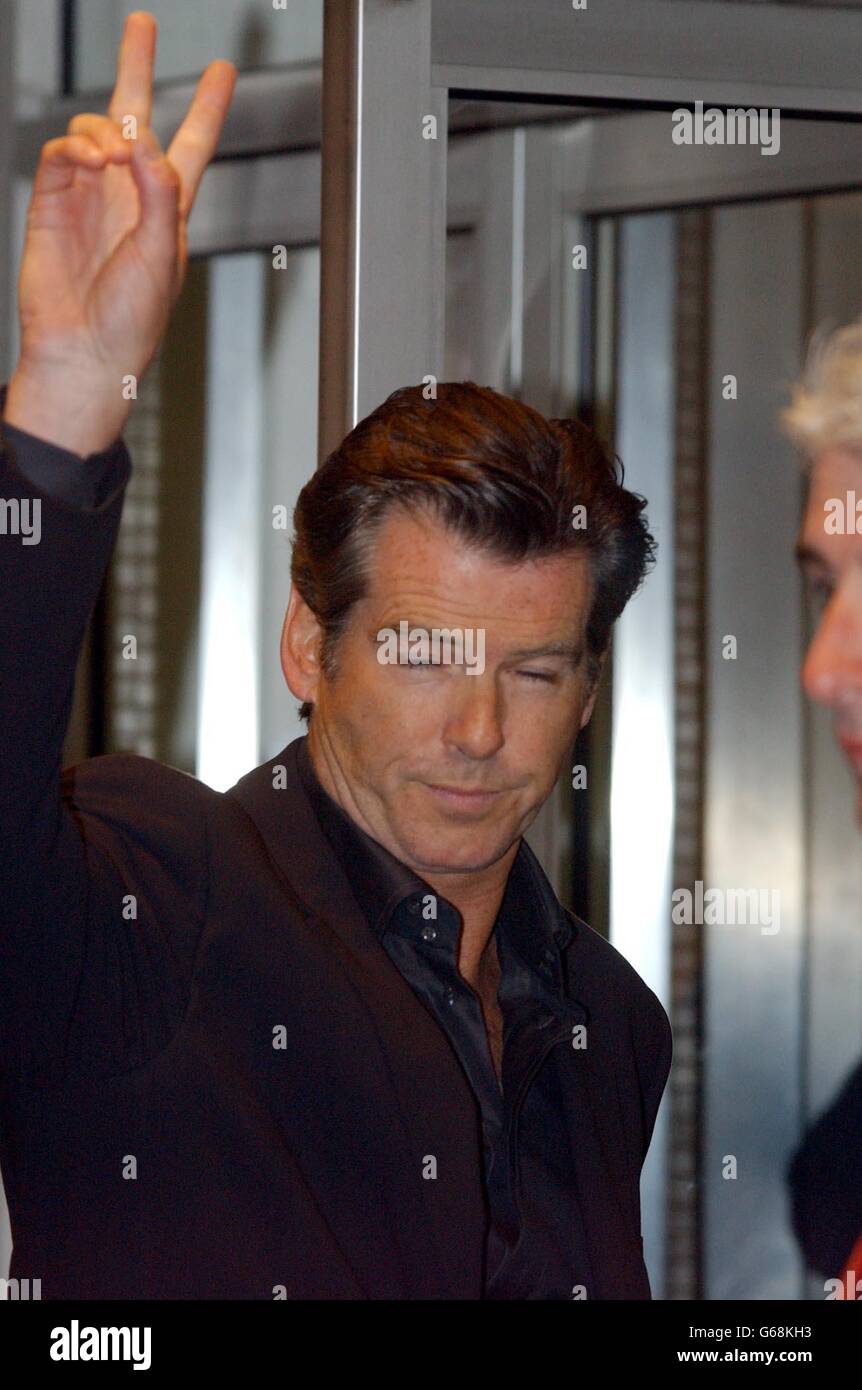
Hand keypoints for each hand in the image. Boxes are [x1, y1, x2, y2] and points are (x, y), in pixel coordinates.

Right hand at [3, 11, 236, 455]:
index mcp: (168, 210)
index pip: (192, 145)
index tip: (222, 72)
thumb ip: (158, 194)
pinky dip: (74, 145)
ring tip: (112, 153)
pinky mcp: (52, 202)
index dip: (207, 108)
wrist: (84, 353)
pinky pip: (62, 154)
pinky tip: (90, 157)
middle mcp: (129, 195)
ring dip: (105, 128)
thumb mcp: (162, 255)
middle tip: (141, 23)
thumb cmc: (132, 321)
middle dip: (137, 67)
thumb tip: (143, 142)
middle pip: (135, 116)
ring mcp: (89, 195)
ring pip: (95, 130)